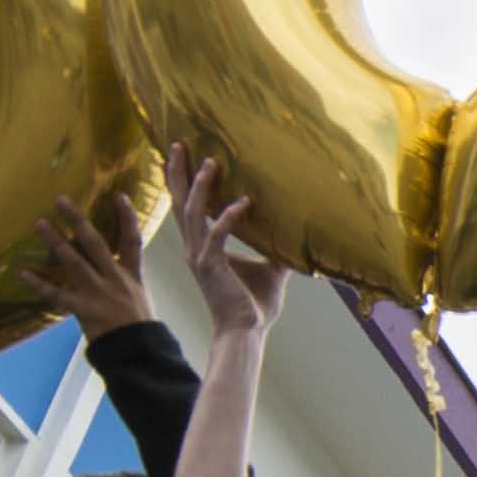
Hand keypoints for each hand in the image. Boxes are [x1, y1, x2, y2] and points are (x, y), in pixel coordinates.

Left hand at [33, 193, 151, 338]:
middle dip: (78, 220)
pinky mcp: (84, 310)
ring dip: (56, 242)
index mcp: (131, 275)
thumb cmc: (139, 326)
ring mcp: (98, 293)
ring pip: (75, 262)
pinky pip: (58, 296)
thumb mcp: (139, 296)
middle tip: (60, 200)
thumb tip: (111, 263)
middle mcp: (114, 279)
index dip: (126, 218)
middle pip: (96, 243)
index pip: (132, 241)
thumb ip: (123, 278)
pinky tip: (23, 273)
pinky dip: (40, 285)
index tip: (117, 196)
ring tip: (40, 223)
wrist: (139, 352)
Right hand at [171, 155, 283, 340]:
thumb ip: (276, 249)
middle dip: (178, 173)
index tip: (183, 155)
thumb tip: (298, 235)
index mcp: (204, 247)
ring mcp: (201, 257)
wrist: (246, 332)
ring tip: (211, 161)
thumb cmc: (254, 305)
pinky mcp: (211, 267)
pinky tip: (245, 201)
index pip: (188, 208)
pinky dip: (230, 217)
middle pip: (180, 203)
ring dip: (202, 186)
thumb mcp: (270, 270)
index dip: (183, 182)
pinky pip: (217, 235)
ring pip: (193, 213)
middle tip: (179, 144)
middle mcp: (196, 248)